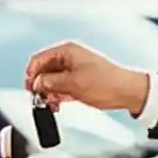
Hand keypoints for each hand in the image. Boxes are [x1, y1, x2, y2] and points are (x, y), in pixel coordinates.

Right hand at [24, 41, 150, 115]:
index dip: (32, 74)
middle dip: (40, 85)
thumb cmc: (106, 83)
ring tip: (51, 104)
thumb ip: (51, 82)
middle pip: (43, 70)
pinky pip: (60, 88)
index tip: (31, 89)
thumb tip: (37, 83)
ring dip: (48, 93)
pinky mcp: (78, 82)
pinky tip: (57, 105)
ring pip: (51, 81)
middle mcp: (68, 59)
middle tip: (39, 99)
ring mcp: (73, 71)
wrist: (127, 93)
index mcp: (67, 52)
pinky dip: (57, 96)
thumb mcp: (73, 84)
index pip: (38, 59)